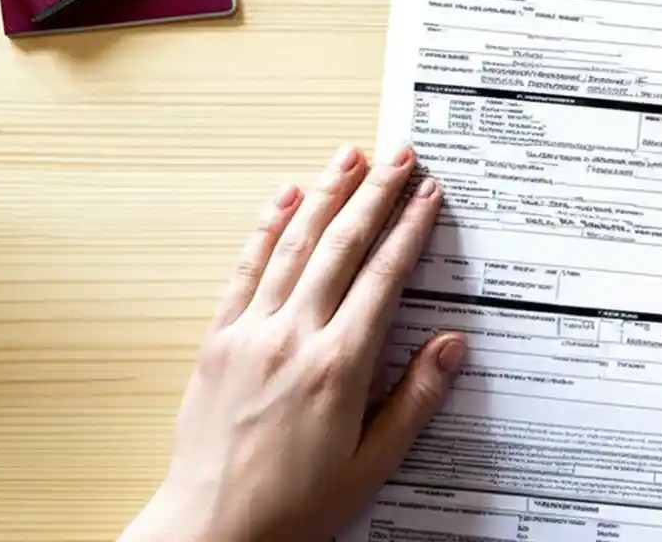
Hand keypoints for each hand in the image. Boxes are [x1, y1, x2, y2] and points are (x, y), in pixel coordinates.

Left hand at [120, 146, 465, 541]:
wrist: (210, 531)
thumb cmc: (294, 507)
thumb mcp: (373, 464)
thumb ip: (414, 399)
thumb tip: (451, 346)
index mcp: (338, 366)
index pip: (383, 277)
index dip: (409, 229)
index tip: (428, 195)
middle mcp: (293, 337)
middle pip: (342, 246)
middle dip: (375, 194)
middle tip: (400, 156)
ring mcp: (250, 333)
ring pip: (294, 246)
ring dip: (324, 195)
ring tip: (348, 157)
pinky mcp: (218, 340)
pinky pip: (245, 270)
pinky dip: (265, 229)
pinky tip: (283, 198)